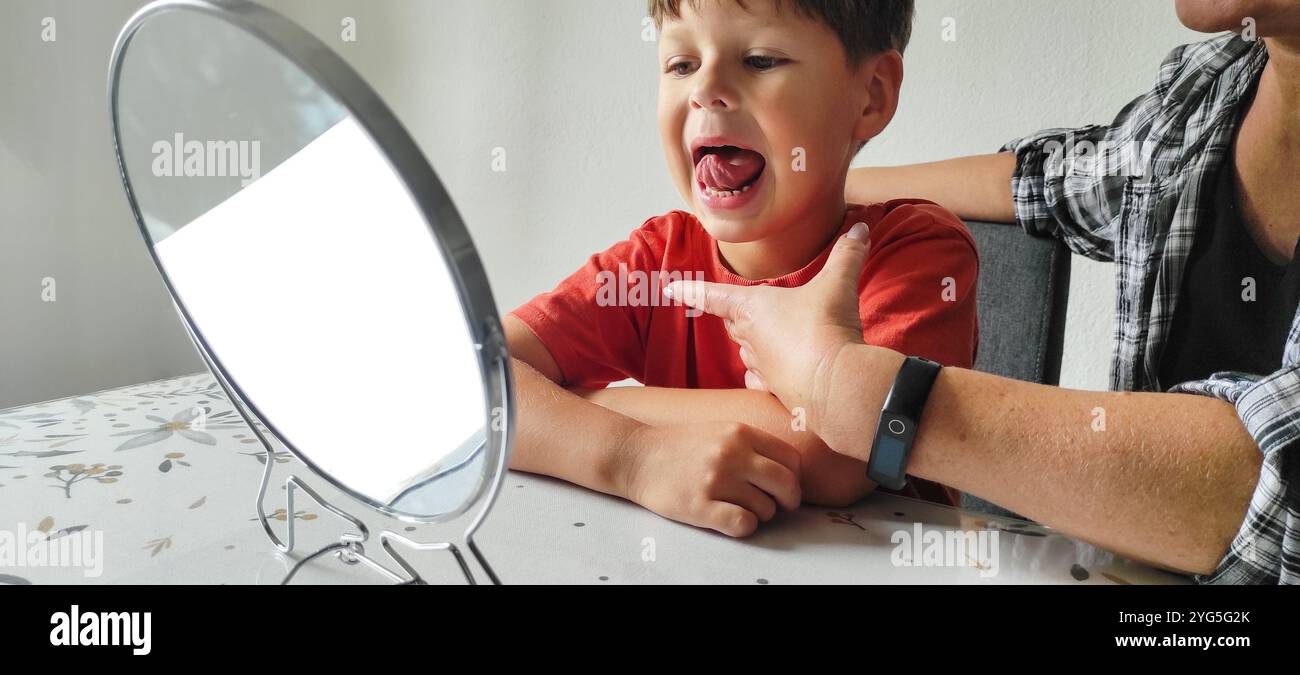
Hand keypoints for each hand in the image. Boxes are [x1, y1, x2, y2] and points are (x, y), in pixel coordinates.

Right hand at [617, 422, 801, 536]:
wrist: (634, 456)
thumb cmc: (680, 447)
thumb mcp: (720, 430)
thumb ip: (752, 443)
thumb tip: (791, 469)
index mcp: (740, 432)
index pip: (792, 460)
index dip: (793, 478)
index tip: (782, 487)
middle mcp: (731, 453)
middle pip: (787, 485)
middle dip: (788, 501)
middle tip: (777, 506)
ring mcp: (715, 480)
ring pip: (766, 509)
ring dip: (760, 515)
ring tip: (739, 507)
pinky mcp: (699, 506)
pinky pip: (743, 525)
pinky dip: (744, 527)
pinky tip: (730, 519)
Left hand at [664, 224, 871, 419]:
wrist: (835, 383)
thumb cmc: (826, 327)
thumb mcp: (838, 283)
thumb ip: (847, 254)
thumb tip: (861, 228)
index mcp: (753, 307)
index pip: (712, 296)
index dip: (691, 291)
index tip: (669, 288)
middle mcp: (750, 336)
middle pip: (732, 322)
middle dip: (735, 315)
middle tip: (740, 310)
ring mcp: (760, 365)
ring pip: (745, 350)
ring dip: (753, 343)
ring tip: (769, 337)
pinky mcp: (773, 389)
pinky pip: (758, 379)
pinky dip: (763, 374)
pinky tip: (772, 372)